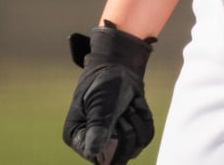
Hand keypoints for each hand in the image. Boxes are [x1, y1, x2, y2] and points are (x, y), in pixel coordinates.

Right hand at [62, 24, 156, 164]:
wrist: (119, 67)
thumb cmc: (104, 82)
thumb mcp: (101, 102)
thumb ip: (98, 126)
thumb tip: (93, 153)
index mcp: (77, 136)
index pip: (96, 157)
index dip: (112, 143)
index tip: (116, 121)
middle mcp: (94, 143)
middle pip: (119, 157)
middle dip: (128, 130)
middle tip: (123, 110)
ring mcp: (113, 141)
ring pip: (136, 147)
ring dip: (137, 121)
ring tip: (128, 105)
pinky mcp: (129, 134)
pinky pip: (145, 137)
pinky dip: (144, 118)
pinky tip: (135, 105)